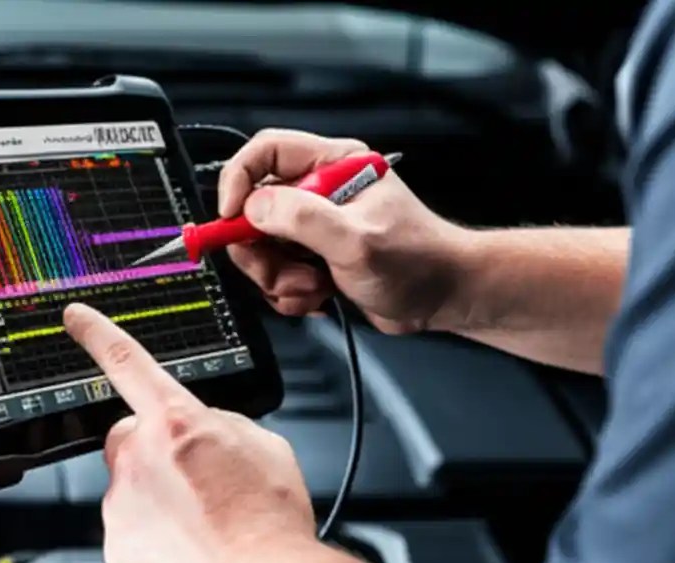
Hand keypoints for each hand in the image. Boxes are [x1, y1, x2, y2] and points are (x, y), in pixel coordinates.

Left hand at [62, 302, 319, 562]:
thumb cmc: (268, 524)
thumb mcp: (264, 446)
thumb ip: (221, 425)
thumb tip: (204, 433)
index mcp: (176, 421)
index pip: (127, 362)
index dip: (96, 334)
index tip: (73, 318)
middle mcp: (138, 456)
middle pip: (131, 436)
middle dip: (154, 449)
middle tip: (197, 480)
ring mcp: (121, 503)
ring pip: (132, 487)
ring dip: (160, 498)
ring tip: (206, 525)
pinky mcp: (116, 547)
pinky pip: (131, 530)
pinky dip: (155, 537)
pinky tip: (191, 551)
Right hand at [218, 129, 471, 333]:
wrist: (444, 297)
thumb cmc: (420, 260)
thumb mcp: (357, 240)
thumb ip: (303, 218)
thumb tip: (254, 206)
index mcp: (333, 165)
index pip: (265, 152)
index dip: (238, 181)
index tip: (230, 217)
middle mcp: (319, 190)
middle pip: (253, 208)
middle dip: (258, 249)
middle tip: (275, 271)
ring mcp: (314, 225)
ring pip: (260, 247)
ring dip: (277, 277)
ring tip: (311, 287)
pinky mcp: (312, 256)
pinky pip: (275, 272)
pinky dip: (289, 293)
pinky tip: (318, 295)